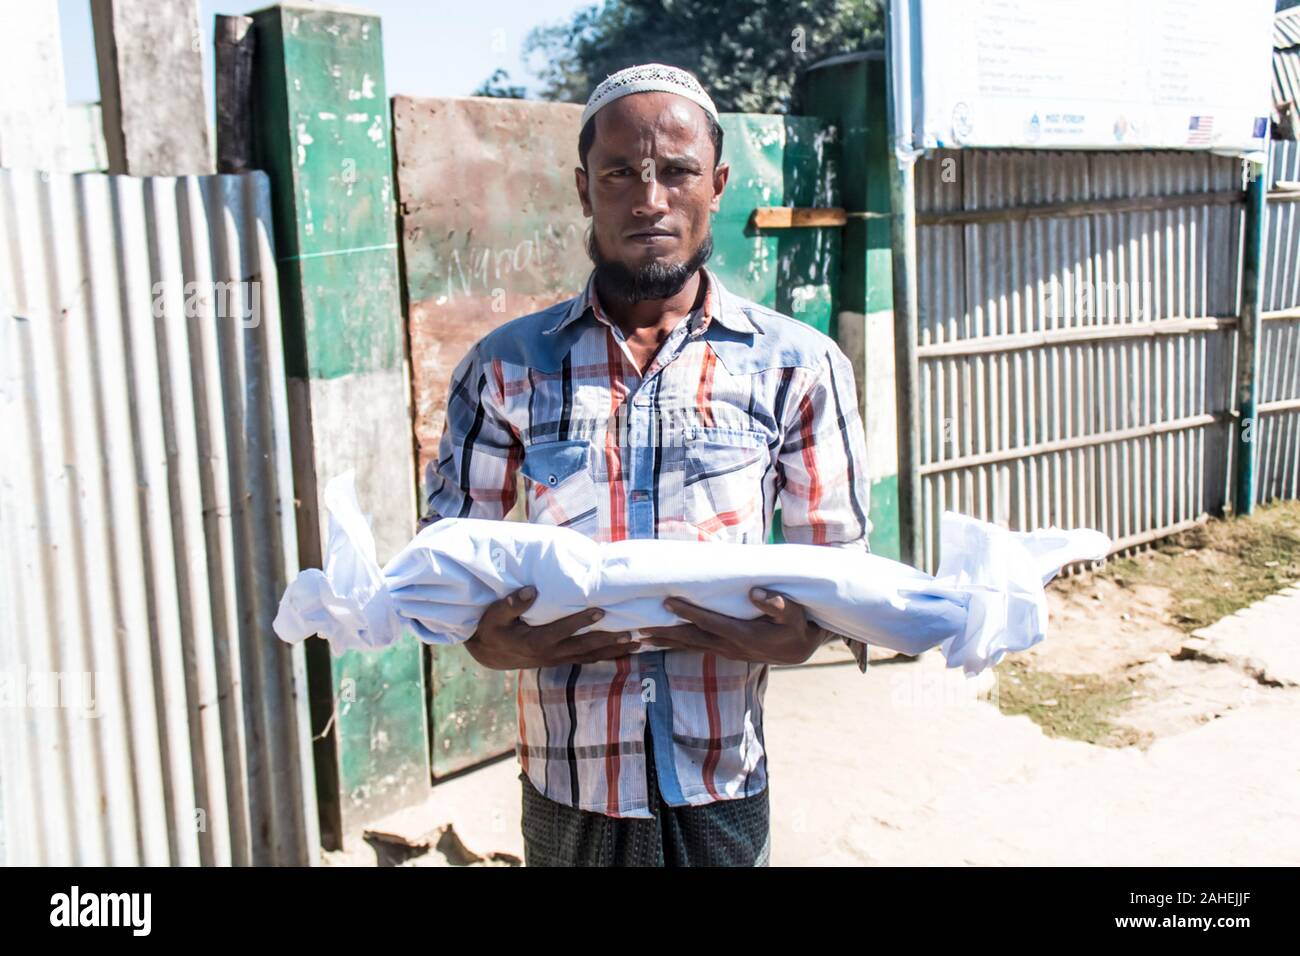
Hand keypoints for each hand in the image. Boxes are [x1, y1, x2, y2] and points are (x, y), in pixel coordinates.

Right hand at [463, 586, 639, 669]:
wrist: (491, 653)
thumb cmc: (493, 630)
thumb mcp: (493, 617)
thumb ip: (510, 605)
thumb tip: (530, 591)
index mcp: (535, 641)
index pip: (563, 630)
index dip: (582, 621)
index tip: (601, 611)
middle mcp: (550, 653)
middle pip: (584, 647)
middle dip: (609, 640)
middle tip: (631, 633)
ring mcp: (558, 658)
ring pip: (590, 655)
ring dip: (614, 650)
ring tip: (638, 643)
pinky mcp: (561, 659)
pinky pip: (588, 659)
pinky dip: (607, 655)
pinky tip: (625, 651)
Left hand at [638, 588, 827, 664]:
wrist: (798, 649)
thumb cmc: (796, 626)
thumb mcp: (795, 614)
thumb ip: (778, 604)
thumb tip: (756, 593)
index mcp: (743, 635)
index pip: (710, 622)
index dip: (689, 612)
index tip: (667, 602)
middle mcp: (729, 645)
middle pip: (691, 638)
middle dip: (664, 631)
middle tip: (638, 625)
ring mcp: (724, 650)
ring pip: (688, 645)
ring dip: (664, 641)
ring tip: (638, 636)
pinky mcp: (722, 650)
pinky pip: (693, 647)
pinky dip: (674, 644)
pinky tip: (658, 641)